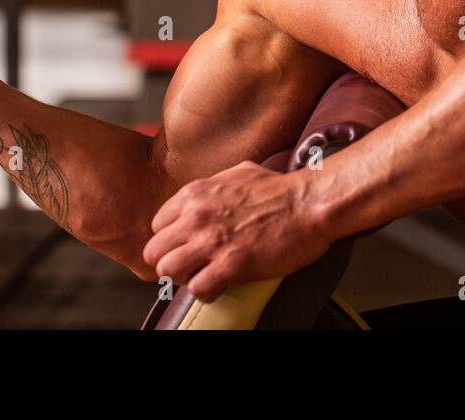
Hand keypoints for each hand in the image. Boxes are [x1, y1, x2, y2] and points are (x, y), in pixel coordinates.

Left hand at [142, 161, 332, 301]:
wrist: (308, 204)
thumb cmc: (279, 189)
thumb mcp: (237, 173)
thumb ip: (213, 185)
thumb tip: (205, 194)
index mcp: (195, 194)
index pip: (157, 226)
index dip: (171, 239)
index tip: (185, 246)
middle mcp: (196, 217)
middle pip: (155, 252)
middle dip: (171, 262)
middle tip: (190, 266)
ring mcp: (211, 242)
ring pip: (168, 271)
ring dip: (184, 278)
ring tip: (202, 275)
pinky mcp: (230, 265)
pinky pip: (197, 288)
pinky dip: (205, 291)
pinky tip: (219, 285)